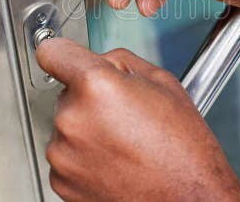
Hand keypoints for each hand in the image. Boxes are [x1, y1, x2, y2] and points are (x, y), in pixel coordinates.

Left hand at [36, 38, 239, 200]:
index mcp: (96, 87)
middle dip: (90, 98)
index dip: (64, 53)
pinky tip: (116, 161)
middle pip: (67, 92)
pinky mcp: (61, 181)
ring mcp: (63, 153)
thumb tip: (100, 60)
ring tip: (125, 142)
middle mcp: (72, 119)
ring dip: (88, 129)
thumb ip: (121, 61)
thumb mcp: (163, 83)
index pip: (52, 51)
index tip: (67, 57)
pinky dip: (85, 156)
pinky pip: (67, 155)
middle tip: (125, 113)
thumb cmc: (183, 149)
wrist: (187, 199)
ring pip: (68, 126)